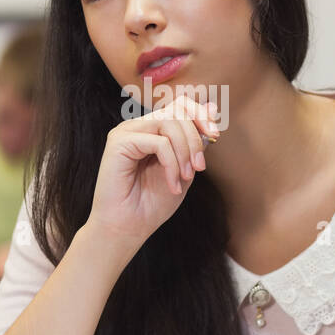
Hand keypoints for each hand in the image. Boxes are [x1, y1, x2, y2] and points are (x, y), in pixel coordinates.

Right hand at [88, 94, 220, 245]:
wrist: (128, 228)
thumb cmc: (152, 204)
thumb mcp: (184, 168)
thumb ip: (195, 140)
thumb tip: (212, 107)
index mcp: (151, 130)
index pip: (179, 105)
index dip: (201, 115)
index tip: (215, 135)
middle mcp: (137, 127)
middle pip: (176, 111)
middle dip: (195, 138)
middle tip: (199, 167)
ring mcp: (126, 132)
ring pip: (169, 123)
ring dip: (185, 151)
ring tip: (186, 177)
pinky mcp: (118, 143)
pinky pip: (158, 142)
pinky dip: (172, 164)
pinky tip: (172, 185)